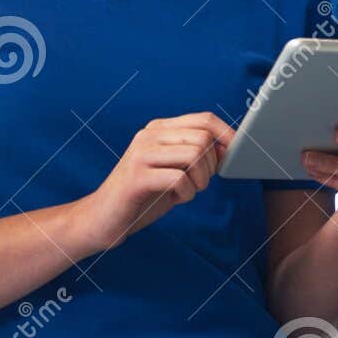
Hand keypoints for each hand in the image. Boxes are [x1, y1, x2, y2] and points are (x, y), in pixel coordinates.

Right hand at [77, 112, 234, 250]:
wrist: (102, 218)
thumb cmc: (142, 195)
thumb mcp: (171, 170)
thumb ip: (194, 156)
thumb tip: (229, 148)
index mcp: (158, 129)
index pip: (204, 119)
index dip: (227, 135)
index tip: (235, 154)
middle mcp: (149, 135)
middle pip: (203, 137)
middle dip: (212, 164)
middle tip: (200, 182)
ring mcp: (141, 154)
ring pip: (195, 154)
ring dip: (201, 180)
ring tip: (189, 191)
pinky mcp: (137, 178)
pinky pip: (179, 179)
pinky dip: (187, 193)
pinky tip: (177, 199)